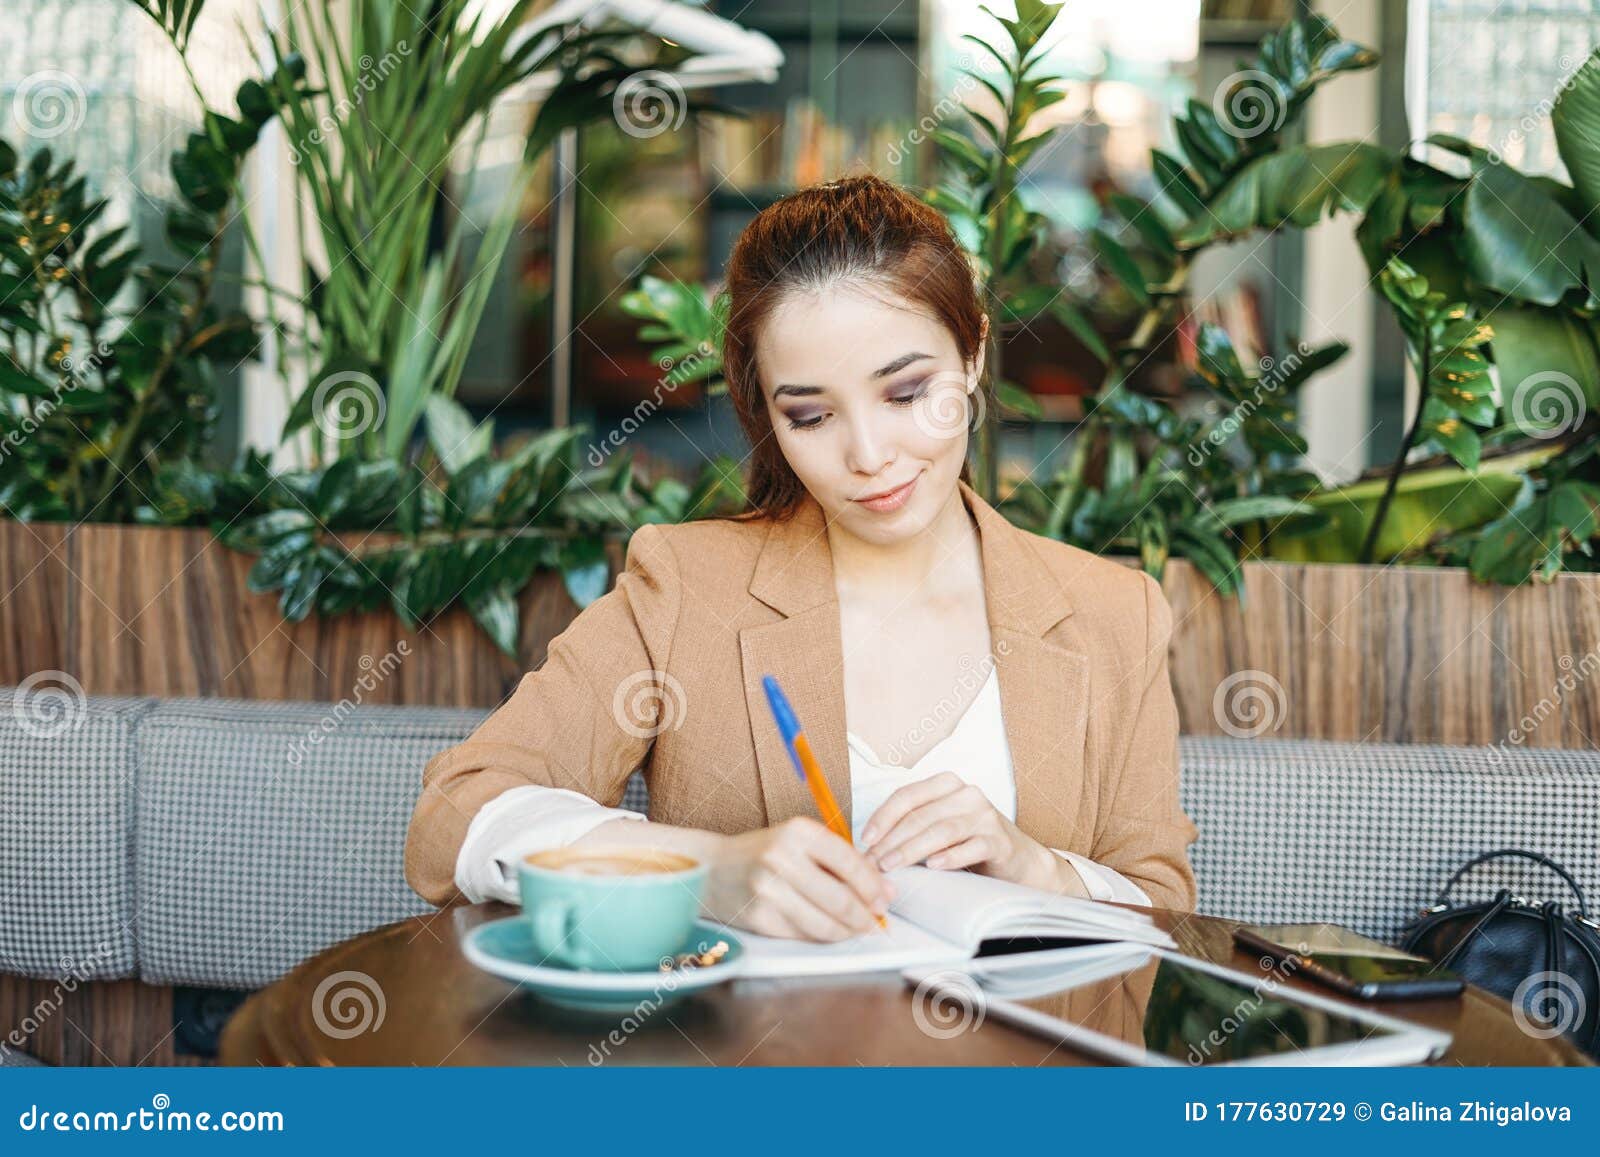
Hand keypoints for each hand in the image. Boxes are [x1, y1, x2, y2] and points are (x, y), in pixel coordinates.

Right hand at [700, 817, 894, 941]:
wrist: (712, 869)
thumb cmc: (764, 853)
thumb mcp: (799, 842)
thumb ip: (840, 861)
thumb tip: (885, 890)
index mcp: (797, 831)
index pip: (849, 862)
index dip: (873, 886)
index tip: (885, 899)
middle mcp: (781, 858)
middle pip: (840, 898)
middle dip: (865, 915)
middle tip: (876, 921)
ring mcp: (768, 890)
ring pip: (824, 923)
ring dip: (848, 931)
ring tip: (858, 930)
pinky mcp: (760, 918)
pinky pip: (803, 934)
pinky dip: (824, 936)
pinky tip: (831, 932)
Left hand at [858, 772, 1066, 891]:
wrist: (1019, 861)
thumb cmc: (970, 843)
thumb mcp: (939, 827)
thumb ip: (913, 827)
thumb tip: (870, 846)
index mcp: (946, 785)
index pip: (907, 795)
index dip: (883, 817)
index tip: (865, 840)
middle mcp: (966, 794)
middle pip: (920, 816)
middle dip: (891, 840)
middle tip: (873, 862)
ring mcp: (985, 816)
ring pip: (941, 830)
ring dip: (911, 849)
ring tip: (892, 865)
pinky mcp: (999, 840)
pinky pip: (971, 846)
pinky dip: (950, 856)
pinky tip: (933, 867)